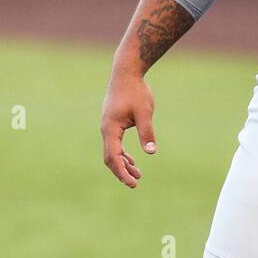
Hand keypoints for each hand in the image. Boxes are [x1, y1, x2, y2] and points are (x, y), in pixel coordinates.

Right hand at [101, 72, 155, 188]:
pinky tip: (132, 160)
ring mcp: (108, 127)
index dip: (122, 172)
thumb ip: (147, 132)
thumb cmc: (136, 91)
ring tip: (138, 175)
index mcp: (111, 129)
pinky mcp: (112, 124)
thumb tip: (151, 152)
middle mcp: (106, 130)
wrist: (126, 74)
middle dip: (121, 172)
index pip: (114, 156)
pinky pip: (114, 144)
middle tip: (135, 184)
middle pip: (109, 158)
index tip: (132, 183)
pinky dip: (122, 155)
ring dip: (123, 164)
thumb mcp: (144, 112)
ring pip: (111, 152)